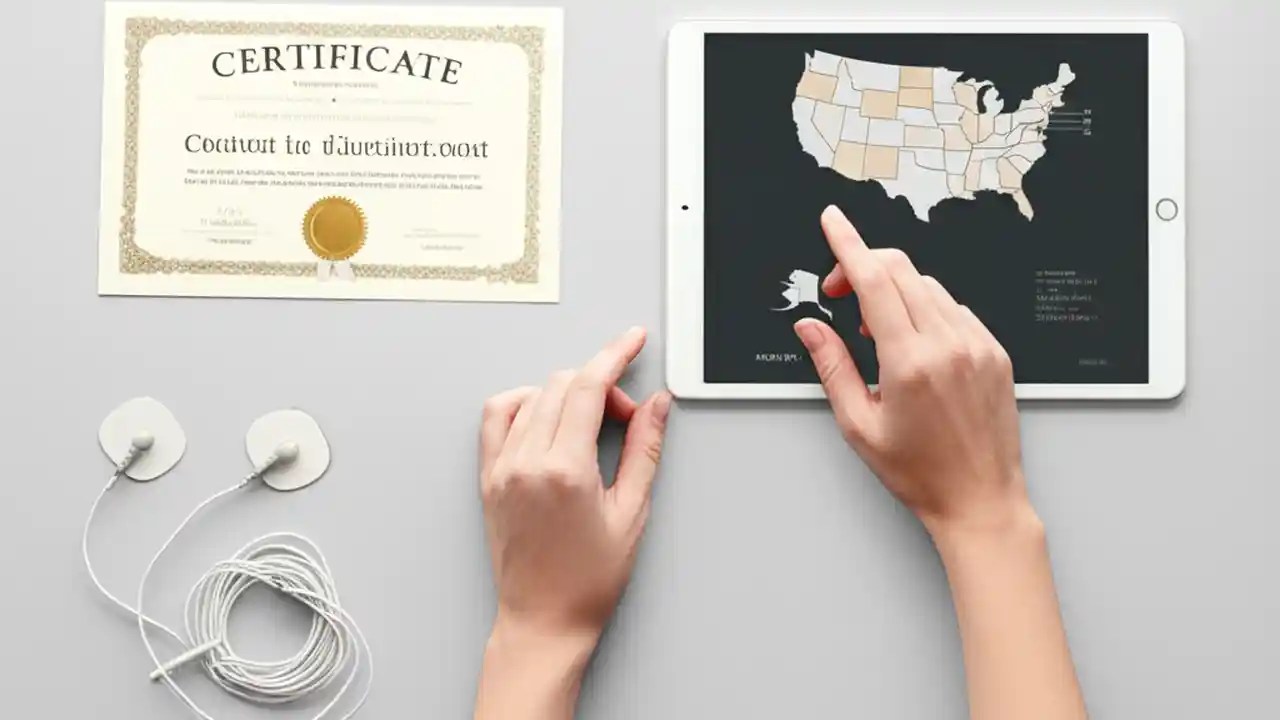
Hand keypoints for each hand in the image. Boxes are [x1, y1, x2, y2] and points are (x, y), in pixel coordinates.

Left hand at [479, 326, 671, 642]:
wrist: (543, 621)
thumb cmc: (587, 581)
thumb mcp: (631, 513)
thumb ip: (644, 449)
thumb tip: (656, 405)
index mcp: (564, 469)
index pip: (588, 387)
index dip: (615, 355)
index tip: (632, 341)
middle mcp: (525, 462)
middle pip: (562, 385)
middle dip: (600, 385)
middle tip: (626, 416)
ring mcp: (501, 468)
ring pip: (531, 396)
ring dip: (565, 394)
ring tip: (590, 424)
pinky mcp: (487, 478)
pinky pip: (497, 417)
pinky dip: (524, 404)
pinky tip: (546, 419)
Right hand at [795, 206, 1030, 534]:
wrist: (980, 499)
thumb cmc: (922, 473)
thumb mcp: (860, 424)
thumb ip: (832, 366)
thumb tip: (810, 328)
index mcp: (910, 362)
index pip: (874, 280)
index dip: (847, 244)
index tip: (833, 222)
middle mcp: (949, 345)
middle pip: (901, 270)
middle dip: (863, 267)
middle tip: (840, 294)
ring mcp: (978, 345)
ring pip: (928, 285)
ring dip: (895, 290)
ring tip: (878, 332)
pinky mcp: (996, 351)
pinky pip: (955, 307)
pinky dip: (927, 309)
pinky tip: (914, 342)